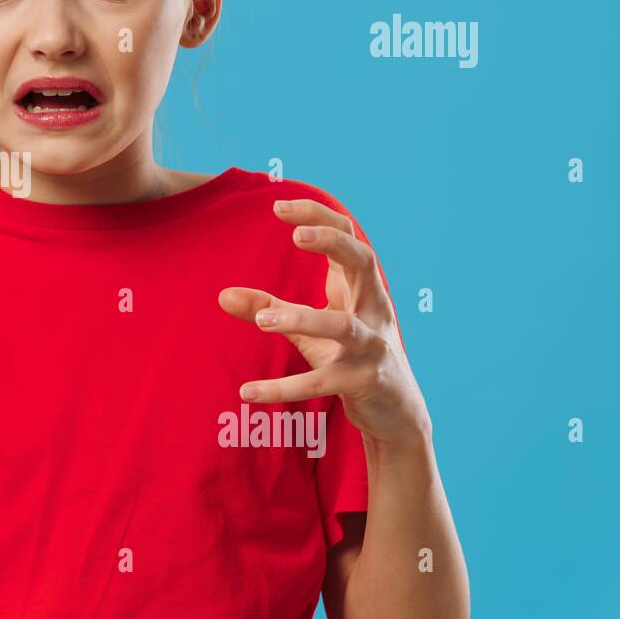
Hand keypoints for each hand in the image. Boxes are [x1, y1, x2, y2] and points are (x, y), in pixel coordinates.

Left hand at [217, 198, 429, 444]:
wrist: (396, 412)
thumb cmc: (349, 357)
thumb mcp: (308, 329)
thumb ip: (269, 307)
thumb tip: (222, 295)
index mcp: (360, 289)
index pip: (348, 238)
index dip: (318, 219)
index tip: (279, 206)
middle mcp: (373, 310)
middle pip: (364, 263)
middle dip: (334, 244)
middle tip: (296, 235)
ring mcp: (372, 347)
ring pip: (344, 326)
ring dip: (303, 320)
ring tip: (262, 320)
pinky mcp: (364, 382)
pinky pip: (323, 382)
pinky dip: (285, 388)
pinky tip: (248, 391)